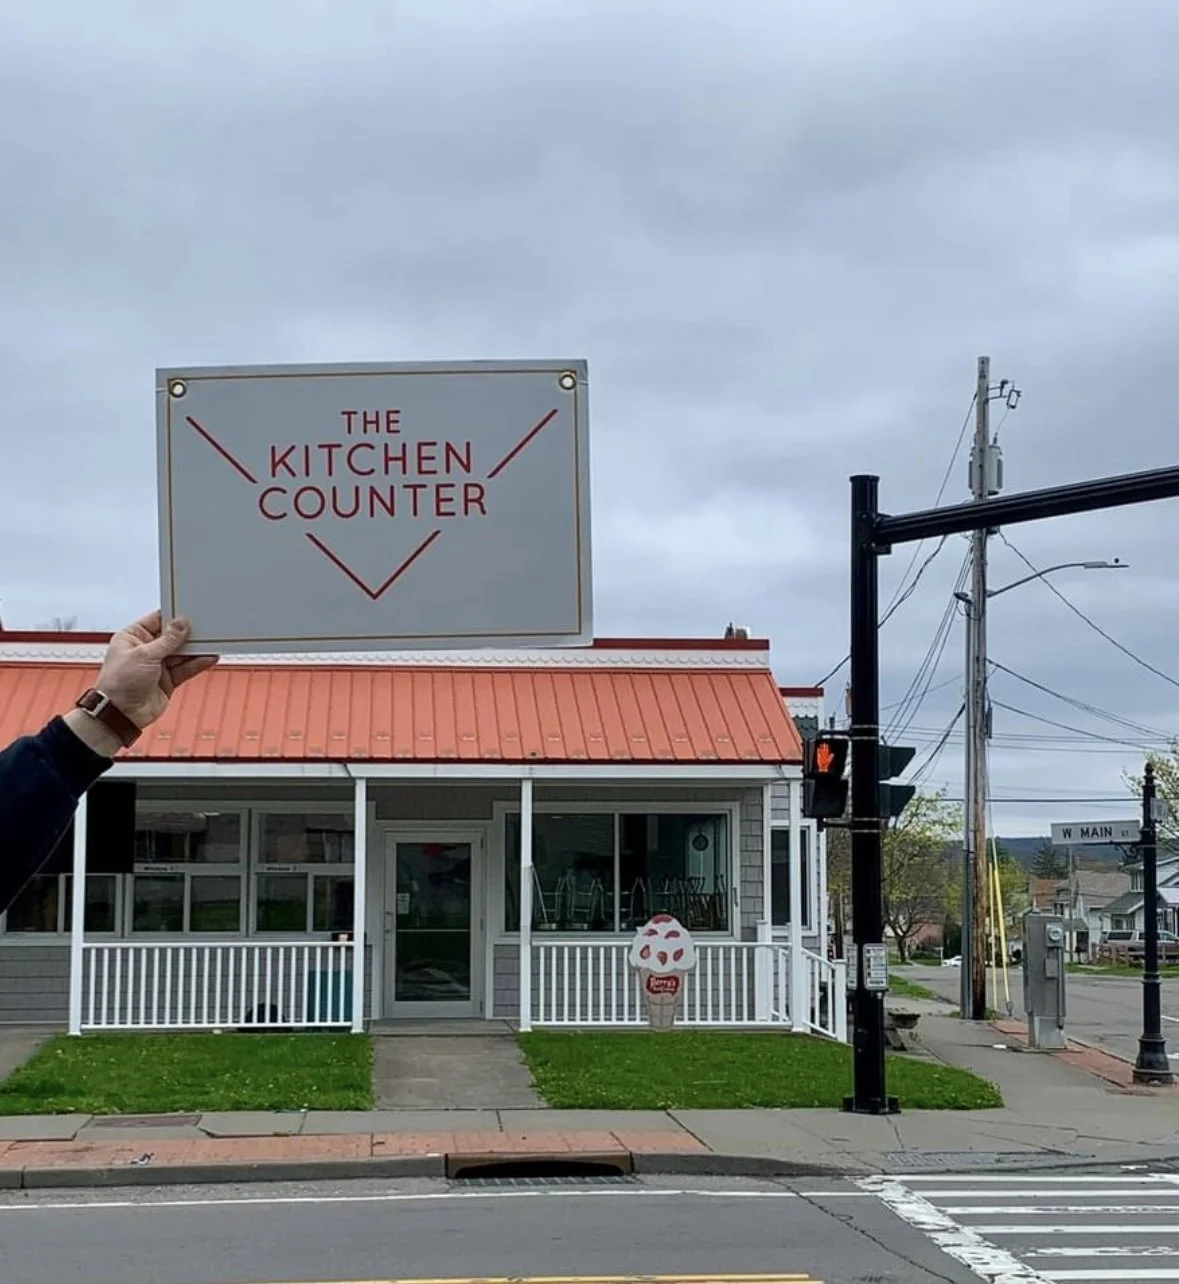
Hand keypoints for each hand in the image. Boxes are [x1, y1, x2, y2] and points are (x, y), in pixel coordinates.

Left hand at [64, 611, 218, 756]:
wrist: (121, 714)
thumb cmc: (119, 684)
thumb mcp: (144, 655)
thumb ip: (167, 640)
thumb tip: (181, 624)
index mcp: (132, 637)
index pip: (156, 620)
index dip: (173, 617)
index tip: (189, 613)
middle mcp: (145, 650)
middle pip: (172, 637)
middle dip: (187, 635)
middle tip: (205, 628)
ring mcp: (157, 666)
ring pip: (181, 653)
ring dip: (195, 650)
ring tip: (211, 643)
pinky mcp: (167, 680)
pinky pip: (185, 668)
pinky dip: (197, 663)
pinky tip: (209, 657)